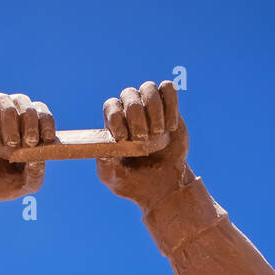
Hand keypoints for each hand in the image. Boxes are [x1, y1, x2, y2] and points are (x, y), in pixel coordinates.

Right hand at [0, 92, 54, 219]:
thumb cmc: (3, 183)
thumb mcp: (27, 184)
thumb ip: (37, 172)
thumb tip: (39, 156)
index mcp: (28, 125)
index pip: (41, 111)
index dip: (46, 121)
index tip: (47, 138)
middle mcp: (11, 111)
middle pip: (25, 102)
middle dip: (30, 122)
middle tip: (29, 142)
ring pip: (4, 101)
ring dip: (10, 123)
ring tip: (7, 145)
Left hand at [96, 80, 191, 208]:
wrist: (163, 186)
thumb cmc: (134, 182)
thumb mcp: (113, 178)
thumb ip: (105, 164)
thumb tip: (104, 148)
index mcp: (114, 125)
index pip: (111, 106)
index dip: (116, 117)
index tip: (123, 139)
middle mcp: (130, 112)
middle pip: (129, 94)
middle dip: (136, 116)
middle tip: (143, 139)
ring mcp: (150, 108)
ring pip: (149, 87)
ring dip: (154, 109)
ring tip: (158, 133)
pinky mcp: (170, 108)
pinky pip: (169, 89)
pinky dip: (171, 105)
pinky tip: (170, 127)